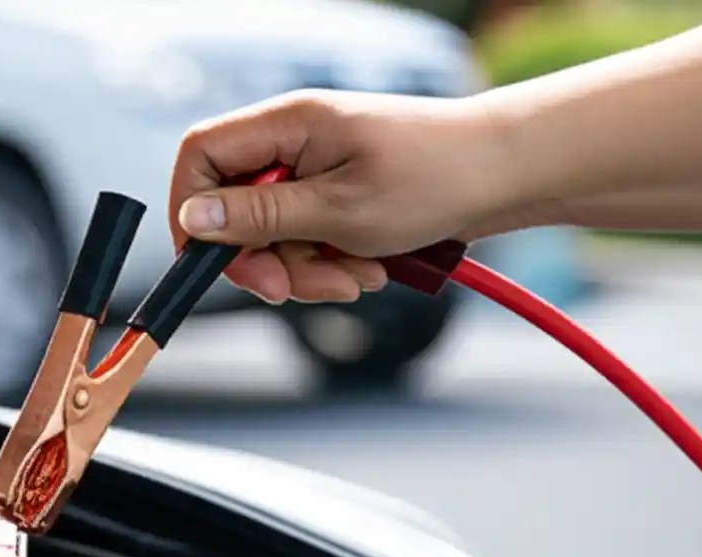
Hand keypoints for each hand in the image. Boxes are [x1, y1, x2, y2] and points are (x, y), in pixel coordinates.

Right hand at [168, 89, 540, 303]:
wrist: (510, 175)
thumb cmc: (435, 177)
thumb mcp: (337, 210)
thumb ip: (259, 218)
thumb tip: (194, 221)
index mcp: (286, 123)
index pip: (201, 156)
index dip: (192, 211)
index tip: (211, 262)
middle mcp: (294, 141)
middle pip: (233, 207)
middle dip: (262, 259)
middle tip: (291, 288)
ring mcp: (317, 169)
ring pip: (273, 234)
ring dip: (304, 268)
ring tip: (355, 275)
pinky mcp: (339, 195)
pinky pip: (308, 239)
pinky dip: (329, 263)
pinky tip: (368, 267)